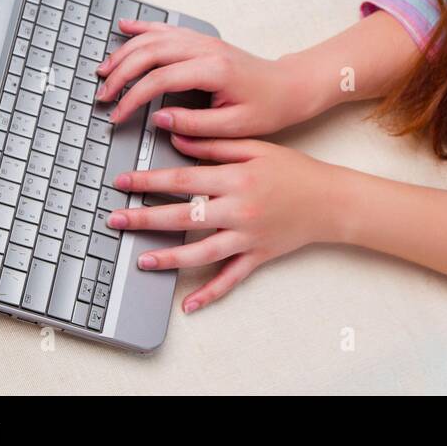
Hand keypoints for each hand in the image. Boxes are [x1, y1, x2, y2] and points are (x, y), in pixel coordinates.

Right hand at [95, 20, 328, 136]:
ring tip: (104, 71)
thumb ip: (195, 125)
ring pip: (154, 38)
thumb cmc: (268, 107)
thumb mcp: (234, 126)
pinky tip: (124, 27)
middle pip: (150, 53)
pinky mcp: (203, 41)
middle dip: (120, 74)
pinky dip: (143, 28)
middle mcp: (206, 49)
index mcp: (213, 70)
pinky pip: (167, 29)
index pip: (159, 79)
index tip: (118, 116)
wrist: (290, 86)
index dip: (133, 98)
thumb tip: (159, 119)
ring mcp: (204, 42)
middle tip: (103, 96)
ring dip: (125, 52)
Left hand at [106, 137, 339, 313]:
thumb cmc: (295, 170)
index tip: (123, 181)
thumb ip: (216, 145)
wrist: (331, 200)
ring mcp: (247, 236)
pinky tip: (187, 305)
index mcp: (237, 178)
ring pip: (200, 252)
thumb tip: (178, 140)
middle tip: (115, 220)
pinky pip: (230, 278)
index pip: (183, 179)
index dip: (149, 180)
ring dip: (168, 257)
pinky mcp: (258, 256)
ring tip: (141, 260)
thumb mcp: (257, 148)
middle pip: (183, 216)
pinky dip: (209, 294)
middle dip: (144, 218)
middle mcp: (239, 209)